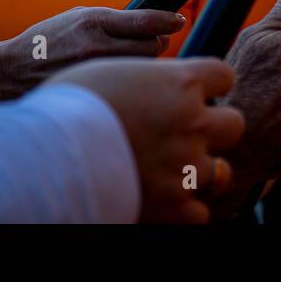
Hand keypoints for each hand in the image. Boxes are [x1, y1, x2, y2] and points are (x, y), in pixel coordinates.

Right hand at [0, 7, 187, 118]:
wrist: (7, 74)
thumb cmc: (45, 43)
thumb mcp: (76, 18)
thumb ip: (112, 21)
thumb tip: (151, 24)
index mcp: (92, 21)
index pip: (145, 20)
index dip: (167, 20)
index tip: (178, 20)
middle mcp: (96, 47)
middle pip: (153, 48)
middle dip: (156, 45)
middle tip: (153, 45)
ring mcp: (95, 75)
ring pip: (143, 72)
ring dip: (144, 68)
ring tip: (131, 67)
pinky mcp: (92, 97)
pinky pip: (126, 92)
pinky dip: (129, 88)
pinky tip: (119, 86)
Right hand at [47, 57, 243, 223]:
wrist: (47, 153)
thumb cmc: (69, 106)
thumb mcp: (110, 69)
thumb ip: (147, 76)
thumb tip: (158, 79)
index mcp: (180, 82)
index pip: (222, 75)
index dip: (210, 85)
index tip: (196, 94)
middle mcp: (193, 121)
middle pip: (233, 123)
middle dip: (213, 129)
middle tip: (185, 135)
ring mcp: (188, 165)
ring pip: (219, 170)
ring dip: (198, 171)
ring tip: (167, 171)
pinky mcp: (175, 207)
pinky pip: (200, 212)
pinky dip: (185, 210)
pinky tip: (164, 201)